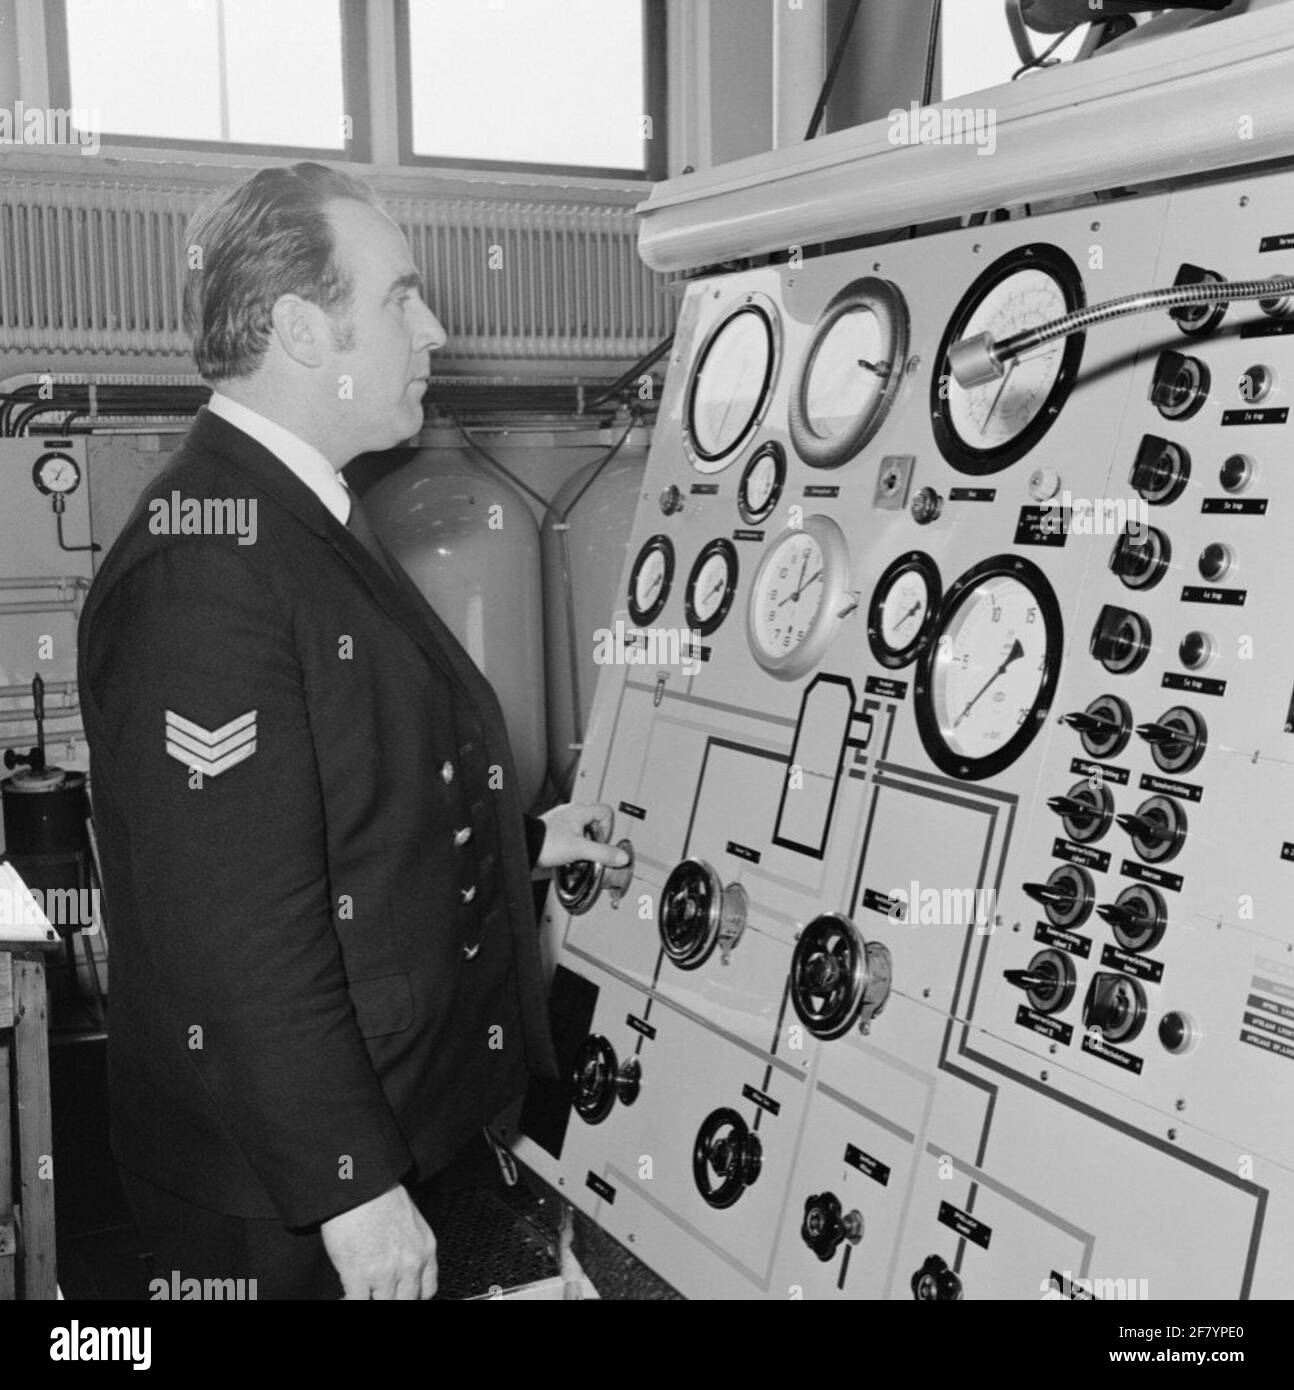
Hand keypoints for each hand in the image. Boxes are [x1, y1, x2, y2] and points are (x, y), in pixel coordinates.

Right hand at [321, 1183, 436, 1299]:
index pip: (427, 1290)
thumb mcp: (410, 1220)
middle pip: (406, 1301)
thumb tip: (400, 1266)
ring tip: (362, 1292)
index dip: (412, 1296)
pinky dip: (351, 1301)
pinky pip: (358, 1303)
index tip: (400, 1295)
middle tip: (378, 1293)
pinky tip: (346, 1295)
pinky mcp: (359, 1275)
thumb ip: (411, 1247)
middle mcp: (410, 1264)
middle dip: (391, 1299)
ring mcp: (385, 1273)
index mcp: (425, 1248)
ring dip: (371, 1299)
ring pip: (384, 1305)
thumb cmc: (381, 1193)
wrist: (361, 1183)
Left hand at [536, 801, 628, 871]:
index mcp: (580, 810)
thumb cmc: (546, 843)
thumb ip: (602, 853)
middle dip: (596, 836)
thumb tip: (621, 857)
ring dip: (584, 841)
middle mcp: (571, 811)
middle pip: (595, 819)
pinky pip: (571, 833)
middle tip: (592, 848)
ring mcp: (562, 818)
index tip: (602, 841)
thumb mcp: (580, 850)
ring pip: (582, 827)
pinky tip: (568, 854)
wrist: (525, 846)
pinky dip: (573, 844)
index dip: (608, 828)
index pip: (606, 811)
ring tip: (579, 853)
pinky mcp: (554, 828)